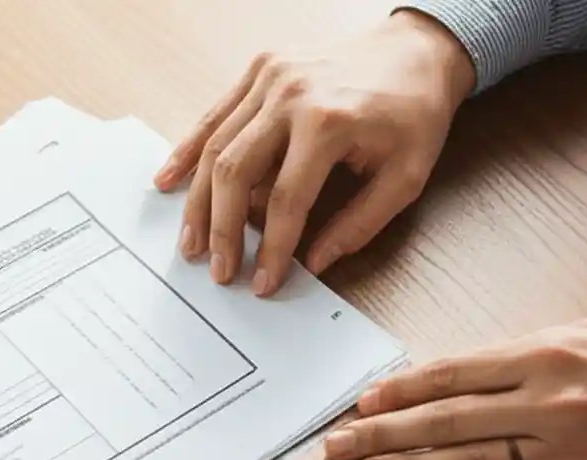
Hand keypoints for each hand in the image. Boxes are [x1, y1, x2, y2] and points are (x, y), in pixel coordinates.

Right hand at [152, 10, 474, 296]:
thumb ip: (359, 224)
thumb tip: (314, 262)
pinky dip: (188, 150)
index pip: (286, 201)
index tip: (263, 283)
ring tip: (191, 242)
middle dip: (223, 230)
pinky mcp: (259, 69)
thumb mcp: (406, 177)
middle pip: (237, 172)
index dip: (271, 249)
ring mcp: (269, 77)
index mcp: (329, 122)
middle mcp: (291, 95)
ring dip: (198, 200)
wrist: (418, 50)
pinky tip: (168, 180)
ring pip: (216, 146)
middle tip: (219, 270)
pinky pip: (214, 115)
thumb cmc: (414, 112)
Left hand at [324, 313, 586, 459]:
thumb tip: (480, 364)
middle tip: (338, 445)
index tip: (362, 402)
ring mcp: (570, 454)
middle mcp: (550, 403)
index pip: (454, 373)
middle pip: (447, 420)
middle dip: (383, 433)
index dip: (400, 390)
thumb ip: (538, 344)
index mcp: (550, 354)